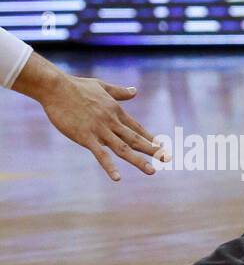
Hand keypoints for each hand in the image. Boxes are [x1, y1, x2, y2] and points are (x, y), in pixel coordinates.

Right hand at [39, 75, 165, 180]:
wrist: (55, 87)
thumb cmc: (76, 86)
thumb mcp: (102, 86)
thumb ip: (119, 92)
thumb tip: (134, 91)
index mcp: (116, 111)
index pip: (137, 128)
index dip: (150, 138)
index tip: (162, 146)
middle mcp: (112, 122)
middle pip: (135, 139)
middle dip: (152, 150)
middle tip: (168, 159)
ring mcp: (100, 130)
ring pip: (123, 148)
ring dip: (138, 161)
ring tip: (152, 171)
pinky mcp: (85, 137)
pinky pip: (100, 155)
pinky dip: (109, 166)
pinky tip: (117, 178)